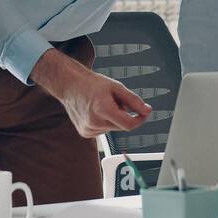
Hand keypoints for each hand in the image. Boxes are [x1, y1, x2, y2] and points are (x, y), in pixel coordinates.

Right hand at [32, 48, 151, 138]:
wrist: (70, 85)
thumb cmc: (92, 84)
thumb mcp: (116, 87)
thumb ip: (133, 100)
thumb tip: (147, 111)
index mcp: (102, 109)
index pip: (129, 124)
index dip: (140, 119)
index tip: (144, 112)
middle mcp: (94, 122)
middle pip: (122, 126)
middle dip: (124, 115)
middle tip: (116, 101)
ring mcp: (88, 129)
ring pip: (113, 128)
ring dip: (114, 118)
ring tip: (103, 105)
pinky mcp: (85, 133)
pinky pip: (104, 130)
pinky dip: (105, 122)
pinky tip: (96, 112)